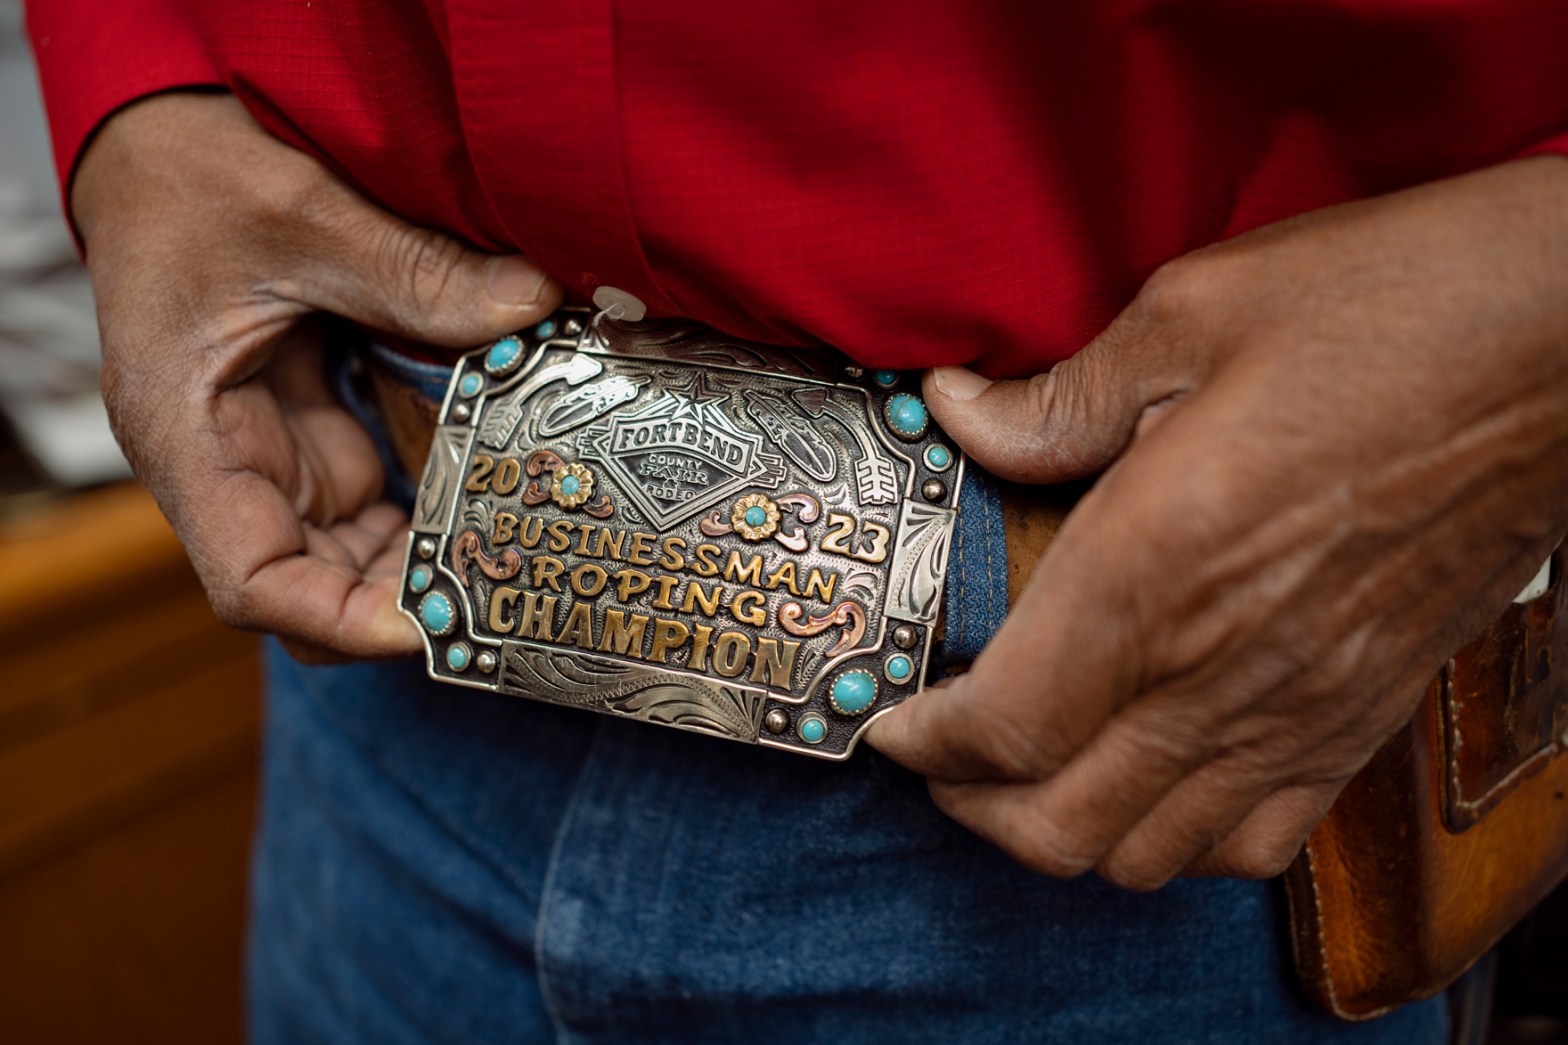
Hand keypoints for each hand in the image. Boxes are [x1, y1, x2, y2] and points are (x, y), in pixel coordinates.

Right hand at [73, 93, 561, 659]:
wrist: (156, 140)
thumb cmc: (188, 173)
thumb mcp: (302, 210)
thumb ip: (413, 270)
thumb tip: (530, 305)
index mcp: (187, 435)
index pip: (252, 583)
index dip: (343, 619)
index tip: (436, 622)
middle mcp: (225, 464)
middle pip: (309, 586)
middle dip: (402, 602)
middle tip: (506, 592)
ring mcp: (269, 453)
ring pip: (346, 554)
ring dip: (423, 562)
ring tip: (513, 553)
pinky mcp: (306, 429)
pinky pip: (369, 498)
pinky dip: (427, 507)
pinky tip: (492, 498)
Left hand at [867, 156, 1567, 888]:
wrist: (1564, 340)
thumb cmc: (1386, 310)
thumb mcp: (1191, 314)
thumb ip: (1058, 397)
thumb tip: (956, 409)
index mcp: (1156, 564)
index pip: (1004, 723)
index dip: (921, 741)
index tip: (885, 720)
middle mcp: (1221, 665)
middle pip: (1056, 825)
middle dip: (969, 805)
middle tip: (935, 754)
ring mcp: (1300, 707)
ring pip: (1147, 856)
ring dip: (1061, 834)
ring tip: (1026, 775)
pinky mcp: (1362, 718)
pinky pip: (1255, 844)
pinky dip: (1177, 843)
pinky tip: (1148, 783)